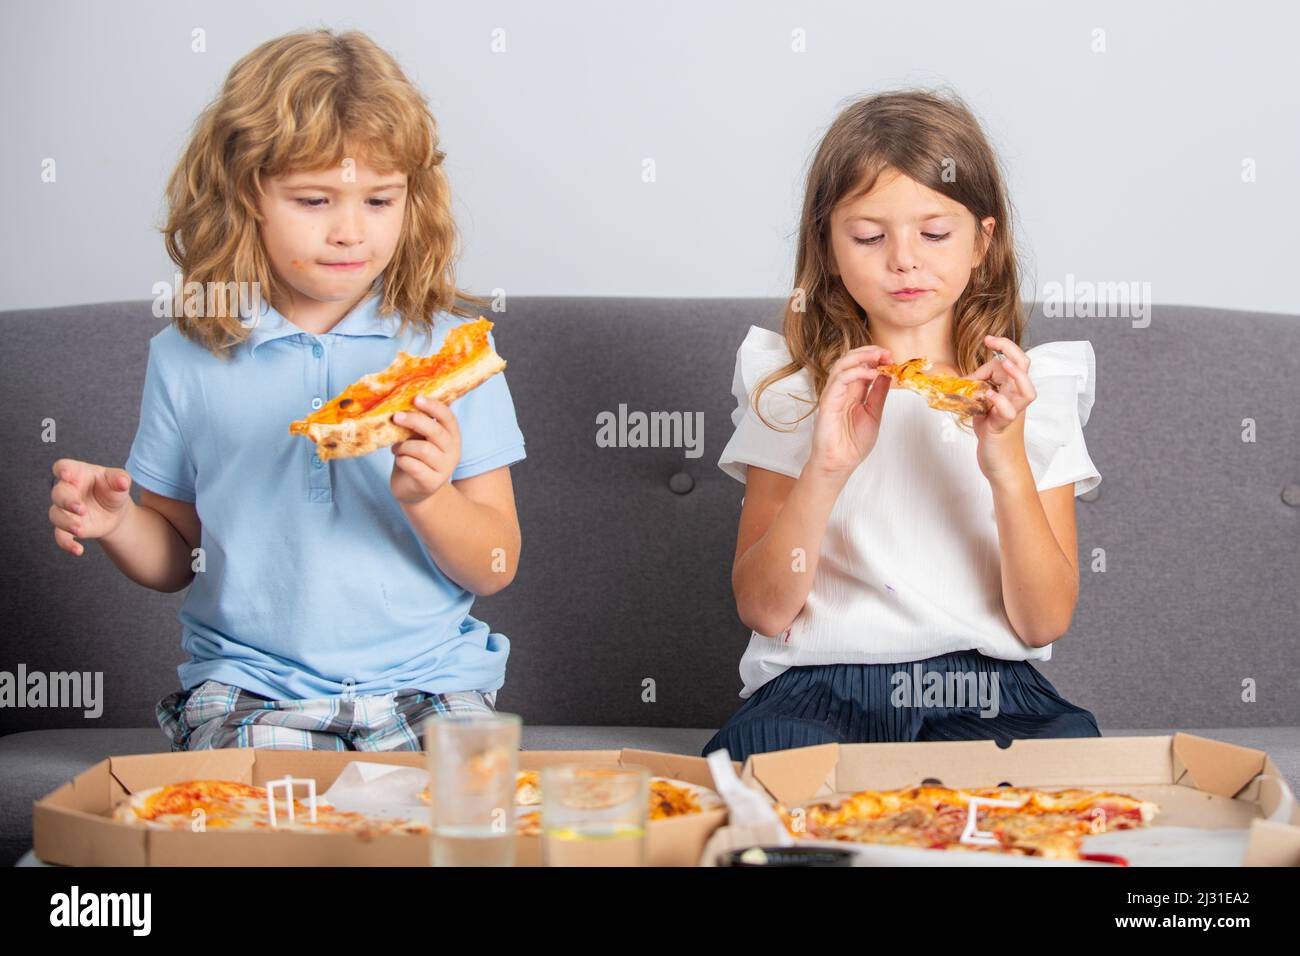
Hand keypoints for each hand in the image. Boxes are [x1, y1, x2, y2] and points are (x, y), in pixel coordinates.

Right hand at [48, 459, 133, 555]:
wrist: (116, 512)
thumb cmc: (113, 490)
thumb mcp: (119, 481)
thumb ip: (120, 479)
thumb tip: (122, 481)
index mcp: (78, 474)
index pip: (63, 467)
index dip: (62, 470)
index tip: (66, 475)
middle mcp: (67, 491)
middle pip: (58, 493)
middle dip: (67, 501)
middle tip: (81, 509)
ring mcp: (65, 510)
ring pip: (55, 515)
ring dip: (65, 522)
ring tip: (79, 530)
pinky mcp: (68, 527)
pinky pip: (60, 536)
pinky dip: (66, 544)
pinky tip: (78, 551)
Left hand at [389, 394, 460, 504]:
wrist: (415, 492)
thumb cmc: (415, 459)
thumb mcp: (419, 438)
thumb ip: (418, 424)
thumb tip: (401, 402)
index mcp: (452, 436)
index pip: (448, 417)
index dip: (433, 406)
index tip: (416, 398)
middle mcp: (452, 451)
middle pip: (435, 431)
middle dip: (414, 421)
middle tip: (396, 417)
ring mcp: (444, 469)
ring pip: (423, 449)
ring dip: (404, 446)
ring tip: (396, 448)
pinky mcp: (431, 483)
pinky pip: (413, 466)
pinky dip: (402, 460)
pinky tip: (400, 460)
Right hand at [806, 344, 892, 479]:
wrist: (840, 463)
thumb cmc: (853, 444)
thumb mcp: (874, 414)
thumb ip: (879, 394)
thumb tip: (888, 375)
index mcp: (853, 393)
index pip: (862, 367)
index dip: (876, 359)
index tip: (891, 357)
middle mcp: (842, 390)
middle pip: (850, 361)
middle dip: (869, 353)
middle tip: (886, 352)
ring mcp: (833, 394)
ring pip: (842, 365)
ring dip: (861, 357)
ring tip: (878, 356)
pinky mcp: (827, 401)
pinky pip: (839, 380)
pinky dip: (855, 372)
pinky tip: (871, 373)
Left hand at [968, 334, 1036, 478]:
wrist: (1000, 462)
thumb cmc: (992, 431)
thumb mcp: (983, 404)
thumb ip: (978, 387)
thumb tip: (965, 377)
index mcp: (1013, 389)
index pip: (1014, 361)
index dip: (1002, 349)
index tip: (988, 339)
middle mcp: (1017, 399)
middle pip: (1025, 367)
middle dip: (1011, 350)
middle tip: (991, 341)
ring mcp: (1013, 413)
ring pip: (1027, 391)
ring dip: (1016, 376)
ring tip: (1004, 365)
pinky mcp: (1003, 428)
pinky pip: (1009, 413)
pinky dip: (1000, 402)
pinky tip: (988, 395)